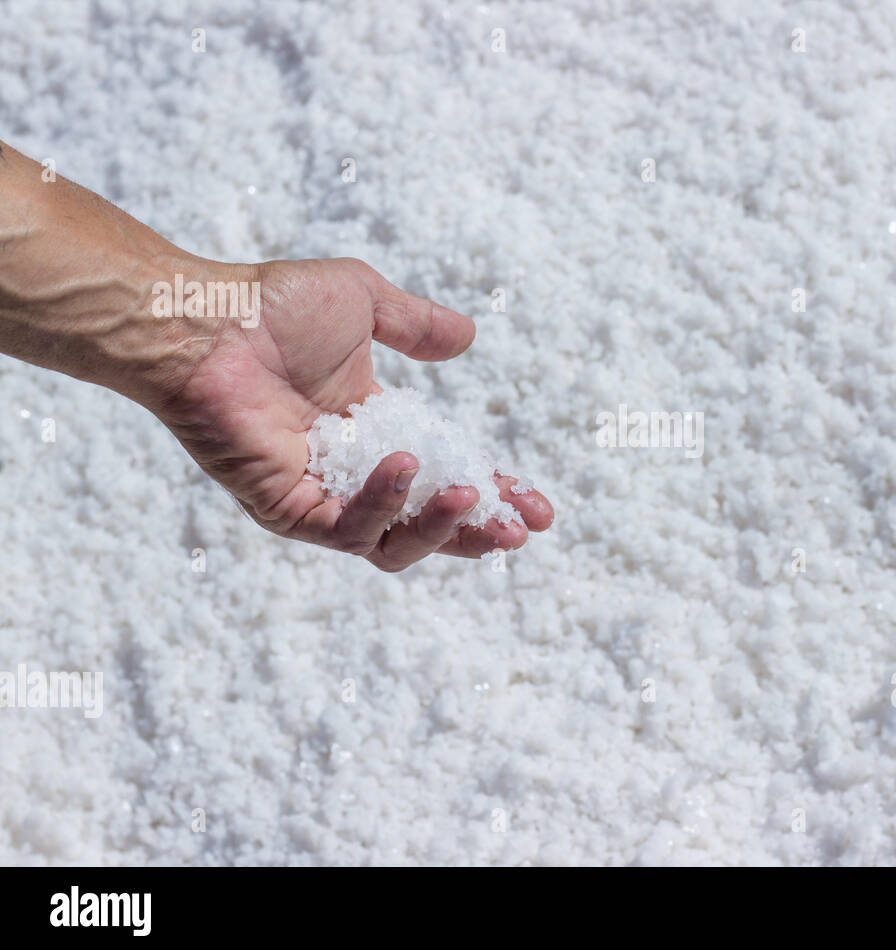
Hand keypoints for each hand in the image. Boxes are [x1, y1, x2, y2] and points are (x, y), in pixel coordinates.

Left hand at [152, 256, 553, 570]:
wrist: (205, 321)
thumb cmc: (272, 307)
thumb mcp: (364, 303)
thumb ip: (416, 324)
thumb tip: (469, 336)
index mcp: (376, 433)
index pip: (446, 476)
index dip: (495, 491)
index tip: (537, 503)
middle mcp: (353, 473)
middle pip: (429, 525)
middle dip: (480, 531)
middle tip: (519, 527)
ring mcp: (321, 497)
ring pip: (393, 546)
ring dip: (440, 528)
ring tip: (471, 499)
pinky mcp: (288, 510)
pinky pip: (346, 529)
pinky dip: (382, 505)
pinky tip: (406, 467)